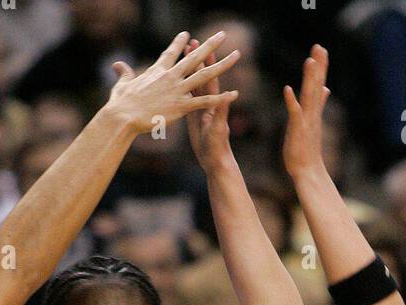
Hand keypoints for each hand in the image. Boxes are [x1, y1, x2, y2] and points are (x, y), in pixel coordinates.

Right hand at [106, 29, 238, 136]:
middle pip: (194, 56)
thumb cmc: (120, 103)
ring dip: (223, 64)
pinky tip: (233, 94)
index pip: (171, 53)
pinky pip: (204, 101)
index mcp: (157, 71)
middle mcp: (171, 76)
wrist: (123, 115)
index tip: (187, 34)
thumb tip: (116, 64)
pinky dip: (220, 98)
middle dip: (210, 44)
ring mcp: (177, 90)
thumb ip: (123, 73)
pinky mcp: (181, 106)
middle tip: (222, 34)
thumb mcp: (122, 84)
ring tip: (237, 55)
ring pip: (205, 74)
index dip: (179, 43)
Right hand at [187, 48, 235, 170]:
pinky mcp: (192, 117)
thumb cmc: (218, 147)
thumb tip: (231, 95)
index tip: (205, 49)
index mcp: (213, 104)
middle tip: (192, 42)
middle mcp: (207, 103)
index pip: (210, 80)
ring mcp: (199, 109)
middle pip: (201, 77)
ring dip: (189, 70)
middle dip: (198, 59)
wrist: (214, 162)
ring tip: (184, 54)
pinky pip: (186, 98)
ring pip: (193, 85)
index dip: (208, 64)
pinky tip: (174, 79)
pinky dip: (182, 88)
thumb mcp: (219, 128)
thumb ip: (223, 111)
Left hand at [283, 44, 330, 182]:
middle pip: (316, 85)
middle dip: (319, 66)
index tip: (321, 49)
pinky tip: (288, 89)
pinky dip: (292, 101)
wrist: (309, 171)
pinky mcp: (297, 131)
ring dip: (309, 79)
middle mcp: (312, 114)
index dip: (320, 67)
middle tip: (319, 46)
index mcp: (314, 112)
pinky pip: (294, 113)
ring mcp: (306, 122)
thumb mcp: (313, 123)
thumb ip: (319, 104)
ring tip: (310, 60)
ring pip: (309, 96)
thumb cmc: (307, 150)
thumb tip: (325, 89)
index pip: (318, 85)